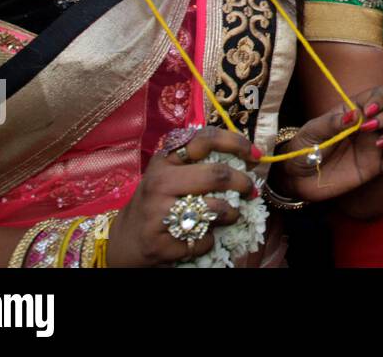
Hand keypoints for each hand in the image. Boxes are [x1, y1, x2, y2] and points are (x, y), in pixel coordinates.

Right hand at [108, 127, 256, 267]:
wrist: (126, 237)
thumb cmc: (158, 199)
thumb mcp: (170, 171)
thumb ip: (200, 161)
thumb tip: (250, 157)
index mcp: (164, 159)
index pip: (205, 139)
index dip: (236, 143)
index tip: (256, 155)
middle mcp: (159, 183)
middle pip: (217, 175)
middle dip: (243, 182)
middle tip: (251, 190)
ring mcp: (158, 214)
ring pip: (214, 210)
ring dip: (232, 214)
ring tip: (231, 214)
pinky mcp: (161, 243)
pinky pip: (203, 239)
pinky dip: (210, 239)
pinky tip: (203, 235)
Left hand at [274, 86, 382, 202]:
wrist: (299, 178)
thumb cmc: (304, 147)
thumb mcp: (313, 132)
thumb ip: (333, 123)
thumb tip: (355, 114)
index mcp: (355, 110)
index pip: (379, 95)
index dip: (380, 99)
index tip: (368, 111)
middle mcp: (369, 125)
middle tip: (370, 128)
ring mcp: (375, 145)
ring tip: (382, 144)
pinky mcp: (377, 166)